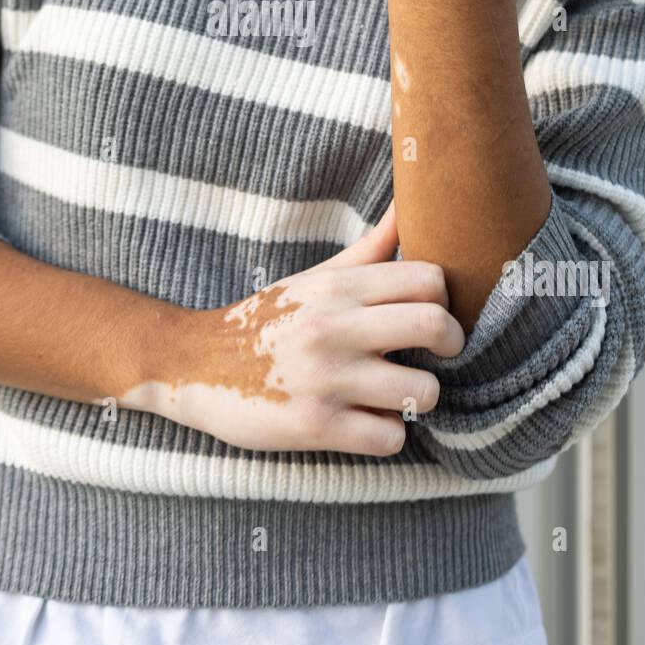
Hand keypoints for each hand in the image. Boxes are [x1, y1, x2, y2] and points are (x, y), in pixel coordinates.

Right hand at [155, 203, 464, 454]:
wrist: (194, 365)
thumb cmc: (266, 320)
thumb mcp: (315, 278)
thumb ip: (369, 249)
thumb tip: (408, 207)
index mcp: (338, 287)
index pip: (429, 278)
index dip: (443, 299)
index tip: (431, 314)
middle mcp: (335, 327)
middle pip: (438, 326)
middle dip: (450, 344)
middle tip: (436, 354)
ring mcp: (327, 378)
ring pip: (424, 391)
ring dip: (417, 397)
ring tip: (395, 392)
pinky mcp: (316, 426)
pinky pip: (390, 438)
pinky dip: (385, 434)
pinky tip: (366, 422)